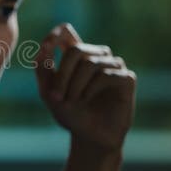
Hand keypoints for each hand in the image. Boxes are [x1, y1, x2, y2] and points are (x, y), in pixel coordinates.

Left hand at [34, 23, 136, 154]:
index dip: (57, 33)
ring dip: (75, 84)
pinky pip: (107, 75)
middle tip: (57, 97)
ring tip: (72, 101)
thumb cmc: (70, 114)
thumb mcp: (49, 93)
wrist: (90, 138)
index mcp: (77, 57)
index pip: (67, 32)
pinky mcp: (127, 79)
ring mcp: (114, 66)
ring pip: (90, 63)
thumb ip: (43, 69)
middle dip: (62, 74)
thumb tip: (44, 45)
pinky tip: (87, 100)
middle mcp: (97, 57)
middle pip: (76, 50)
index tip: (47, 43)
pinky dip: (91, 88)